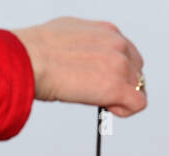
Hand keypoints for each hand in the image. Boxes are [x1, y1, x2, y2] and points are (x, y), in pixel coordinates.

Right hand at [11, 18, 147, 116]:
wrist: (31, 59)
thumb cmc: (38, 50)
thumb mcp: (69, 33)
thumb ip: (87, 43)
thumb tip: (87, 57)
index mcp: (108, 31)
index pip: (127, 54)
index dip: (117, 70)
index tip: (104, 78)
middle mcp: (118, 45)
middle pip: (136, 71)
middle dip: (122, 83)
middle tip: (101, 92)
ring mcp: (120, 66)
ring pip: (138, 88)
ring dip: (121, 97)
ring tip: (98, 99)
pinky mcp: (117, 87)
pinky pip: (138, 104)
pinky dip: (125, 110)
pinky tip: (108, 107)